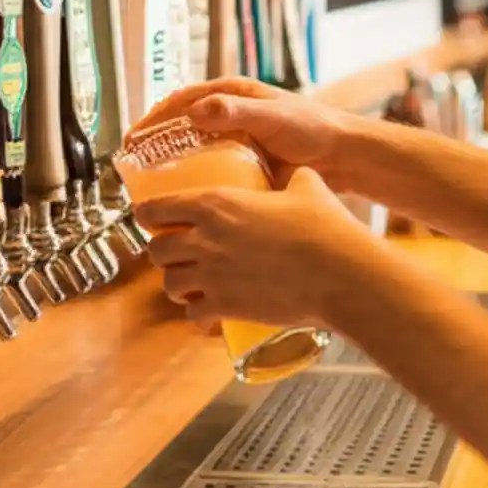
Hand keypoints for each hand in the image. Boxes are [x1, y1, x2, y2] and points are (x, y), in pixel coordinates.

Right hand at [129, 77, 355, 186]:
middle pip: (180, 129)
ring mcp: (234, 143)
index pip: (180, 103)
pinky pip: (211, 175)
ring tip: (149, 192)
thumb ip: (236, 111)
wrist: (343, 156)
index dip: (152, 120)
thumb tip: (195, 109)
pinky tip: (184, 206)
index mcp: (231, 95)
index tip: (132, 140)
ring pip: (192, 154)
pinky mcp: (243, 166)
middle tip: (132, 171)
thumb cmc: (313, 128)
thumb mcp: (272, 116)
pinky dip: (195, 186)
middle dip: (154, 147)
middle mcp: (228, 116)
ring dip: (170, 169)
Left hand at [134, 168, 378, 328]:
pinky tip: (208, 312)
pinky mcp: (224, 306)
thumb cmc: (324, 227)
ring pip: (170, 284)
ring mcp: (211, 276)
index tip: (151, 218)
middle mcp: (204, 239)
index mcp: (215, 204)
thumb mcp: (307, 187)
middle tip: (178, 253)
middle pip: (156, 250)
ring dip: (178, 283)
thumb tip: (298, 174)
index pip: (156, 209)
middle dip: (163, 252)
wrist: (339, 273)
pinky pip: (192, 314)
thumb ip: (292, 178)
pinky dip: (197, 314)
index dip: (149, 214)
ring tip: (193, 283)